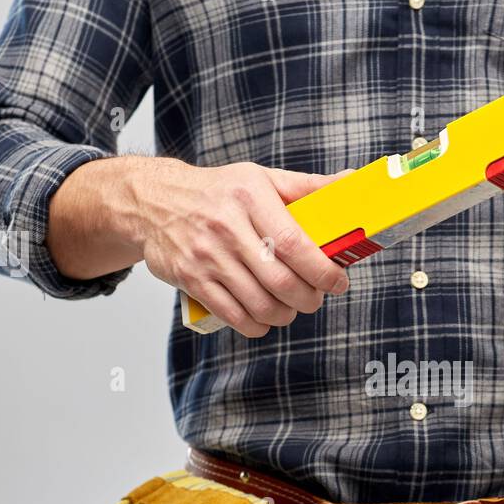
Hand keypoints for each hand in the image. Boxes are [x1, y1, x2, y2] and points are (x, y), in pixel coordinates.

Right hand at [134, 159, 352, 336]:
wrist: (153, 201)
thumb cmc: (217, 191)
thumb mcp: (260, 178)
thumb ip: (307, 187)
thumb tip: (350, 183)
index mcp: (249, 196)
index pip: (293, 242)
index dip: (321, 270)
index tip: (337, 282)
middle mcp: (226, 226)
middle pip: (279, 281)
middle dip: (307, 299)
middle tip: (315, 298)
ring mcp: (206, 256)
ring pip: (258, 304)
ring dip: (284, 315)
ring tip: (290, 307)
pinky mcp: (191, 279)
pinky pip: (232, 315)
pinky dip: (256, 325)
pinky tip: (264, 318)